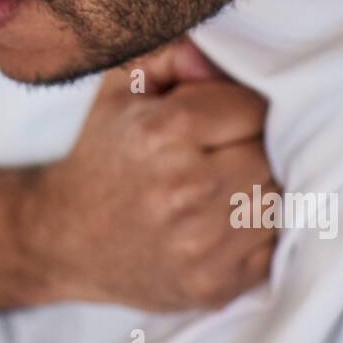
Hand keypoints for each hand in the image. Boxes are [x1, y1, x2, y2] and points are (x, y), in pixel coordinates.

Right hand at [34, 40, 277, 310]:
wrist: (65, 238)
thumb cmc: (103, 154)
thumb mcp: (122, 89)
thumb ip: (174, 57)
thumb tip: (219, 60)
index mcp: (164, 133)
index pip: (255, 108)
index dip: (241, 109)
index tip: (222, 118)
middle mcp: (185, 190)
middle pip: (272, 155)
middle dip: (254, 148)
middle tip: (224, 151)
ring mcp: (202, 244)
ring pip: (277, 201)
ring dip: (259, 190)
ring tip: (224, 184)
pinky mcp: (215, 285)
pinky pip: (273, 245)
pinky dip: (257, 231)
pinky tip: (222, 220)